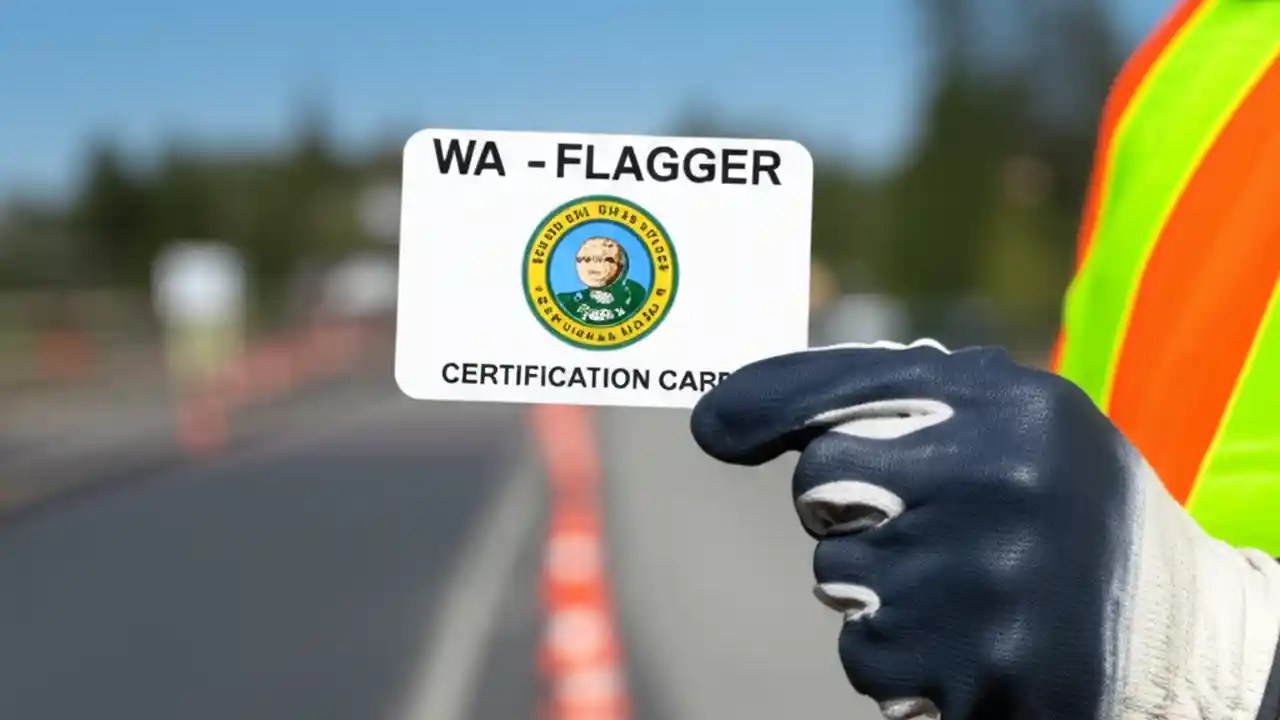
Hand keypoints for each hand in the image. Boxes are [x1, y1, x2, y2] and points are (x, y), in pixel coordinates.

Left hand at [690, 340, 1279, 719]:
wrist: (1172, 629)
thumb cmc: (1061, 500)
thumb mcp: (1011, 415)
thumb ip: (894, 395)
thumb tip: (727, 415)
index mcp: (1009, 407)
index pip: (844, 393)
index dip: (766, 405)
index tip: (714, 425)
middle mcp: (997, 485)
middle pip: (822, 484)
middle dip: (842, 502)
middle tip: (909, 513)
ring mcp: (986, 586)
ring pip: (836, 576)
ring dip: (874, 581)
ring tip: (962, 580)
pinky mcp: (977, 673)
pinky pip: (865, 654)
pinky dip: (895, 651)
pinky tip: (962, 635)